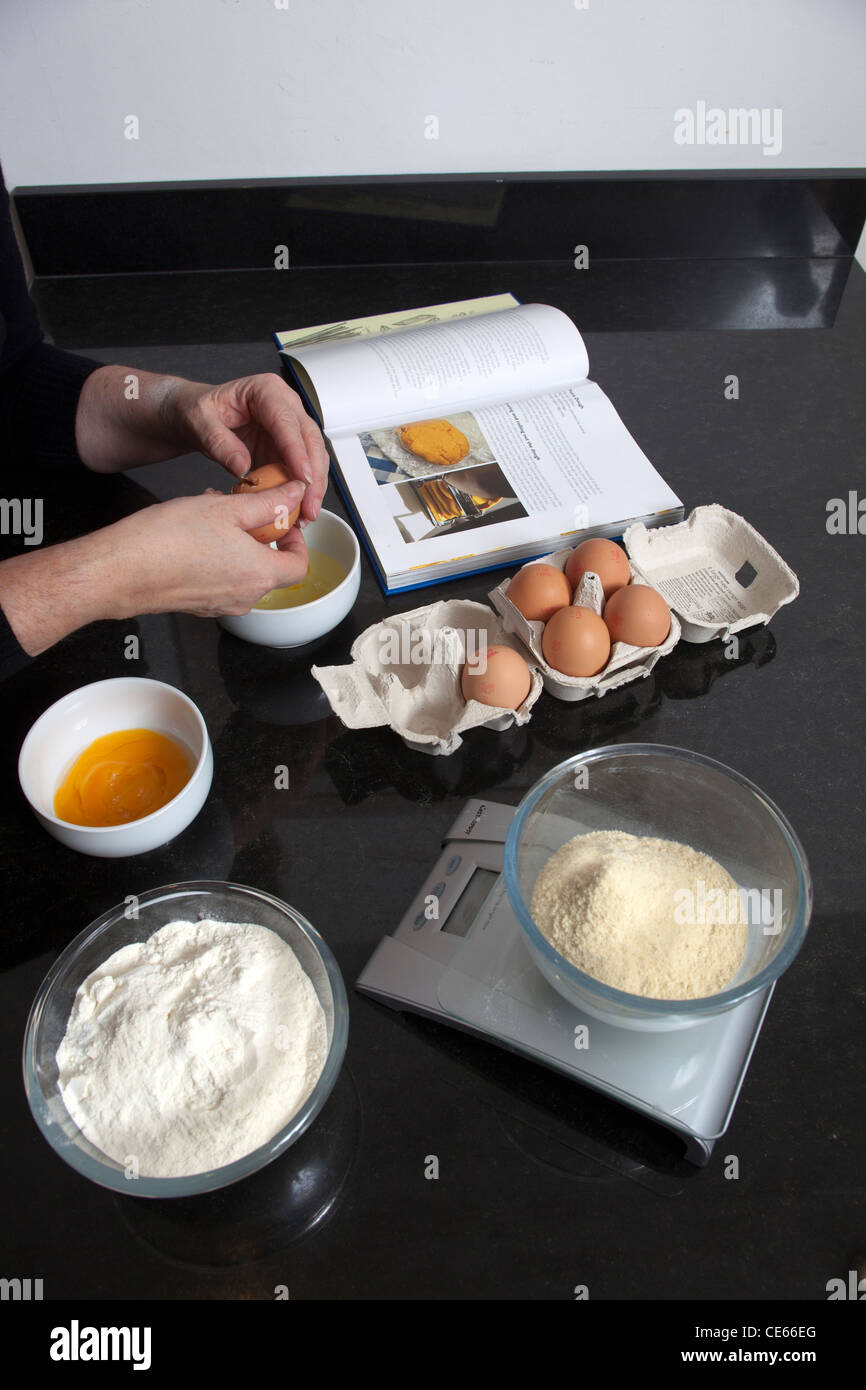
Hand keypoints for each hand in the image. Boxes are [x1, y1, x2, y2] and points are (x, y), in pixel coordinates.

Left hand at [76, 368, 329, 523]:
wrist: (192, 416)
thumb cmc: (195, 411)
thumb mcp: (198, 421)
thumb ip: (218, 441)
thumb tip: (242, 466)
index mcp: (265, 391)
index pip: (287, 421)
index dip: (297, 451)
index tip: (302, 478)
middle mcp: (284, 406)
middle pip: (310, 440)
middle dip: (314, 476)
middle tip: (309, 506)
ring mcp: (288, 427)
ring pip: (313, 457)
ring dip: (313, 488)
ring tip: (307, 515)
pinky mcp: (286, 448)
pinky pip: (301, 470)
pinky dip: (302, 491)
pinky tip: (298, 511)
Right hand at [102, 479, 309, 617]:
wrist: (120, 571)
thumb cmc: (167, 541)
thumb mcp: (225, 508)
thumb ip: (267, 501)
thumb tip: (293, 493)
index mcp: (259, 575)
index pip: (299, 566)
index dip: (297, 542)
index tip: (285, 523)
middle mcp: (244, 597)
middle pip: (270, 568)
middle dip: (262, 537)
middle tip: (245, 511)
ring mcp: (220, 604)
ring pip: (242, 572)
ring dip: (237, 543)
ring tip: (213, 516)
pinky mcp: (198, 605)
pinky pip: (219, 579)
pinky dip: (218, 557)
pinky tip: (195, 534)